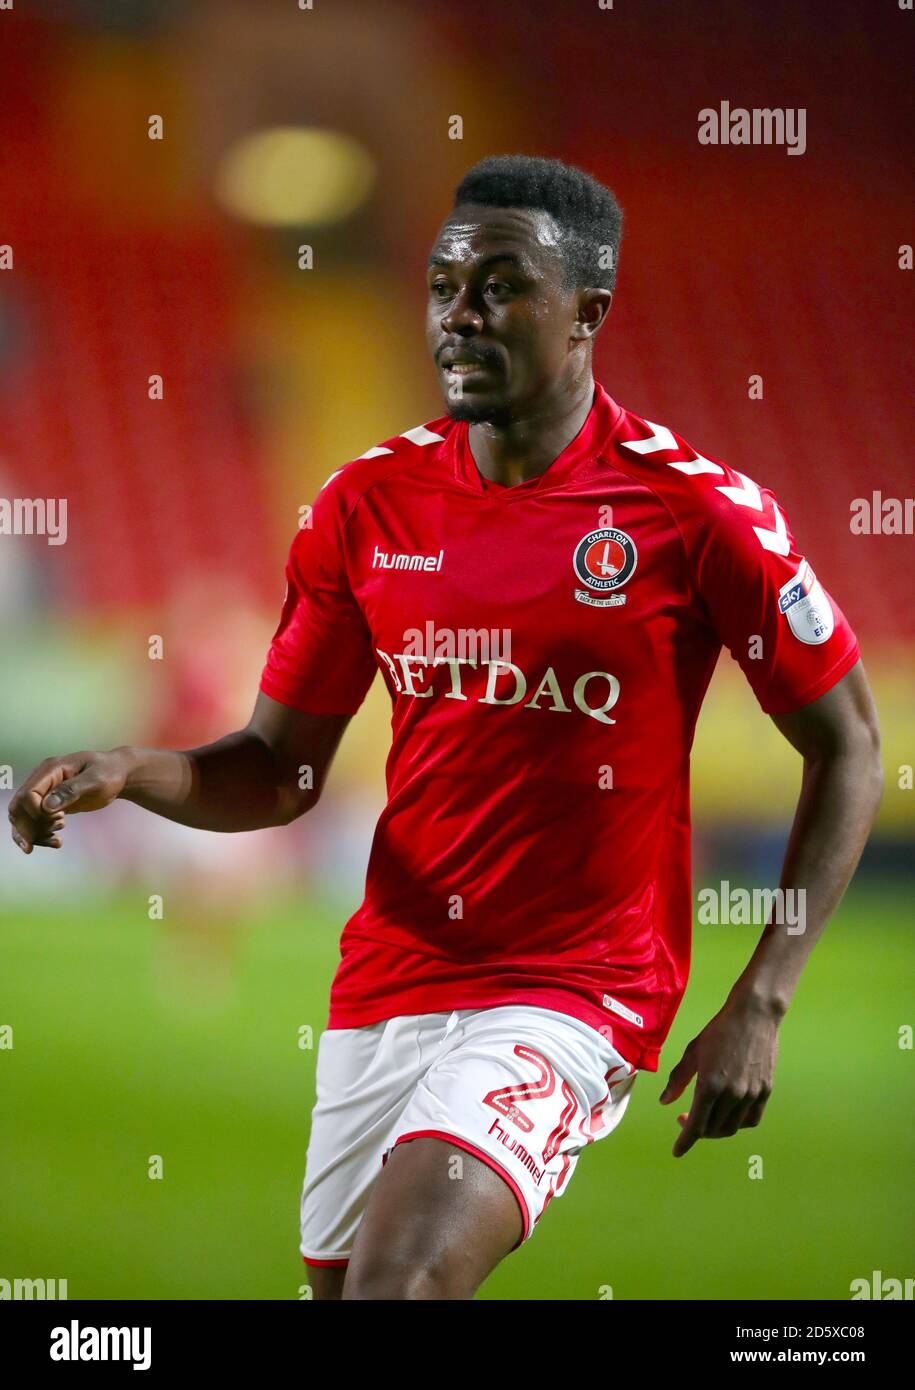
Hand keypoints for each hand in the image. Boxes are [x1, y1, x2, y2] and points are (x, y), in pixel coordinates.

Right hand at [8, 749, 132, 853]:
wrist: (119, 775)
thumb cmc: (109, 773)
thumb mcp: (95, 780)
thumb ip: (71, 790)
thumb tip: (47, 806)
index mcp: (51, 769)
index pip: (29, 794)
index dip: (35, 812)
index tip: (58, 820)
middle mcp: (43, 780)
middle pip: (19, 807)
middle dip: (24, 828)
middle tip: (35, 845)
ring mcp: (46, 793)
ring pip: (25, 817)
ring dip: (34, 834)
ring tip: (57, 842)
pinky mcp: (51, 805)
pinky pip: (37, 822)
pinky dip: (41, 835)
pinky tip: (57, 842)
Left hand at [659, 994, 779, 1156]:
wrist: (754, 1016)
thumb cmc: (719, 1031)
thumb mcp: (692, 1052)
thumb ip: (678, 1080)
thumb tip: (665, 1101)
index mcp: (710, 1085)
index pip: (695, 1125)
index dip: (684, 1141)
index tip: (676, 1151)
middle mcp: (732, 1095)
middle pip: (713, 1129)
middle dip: (696, 1131)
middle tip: (685, 1119)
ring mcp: (751, 1094)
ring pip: (732, 1127)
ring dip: (716, 1129)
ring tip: (705, 1117)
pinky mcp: (765, 1091)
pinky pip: (751, 1119)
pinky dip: (737, 1122)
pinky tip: (728, 1114)